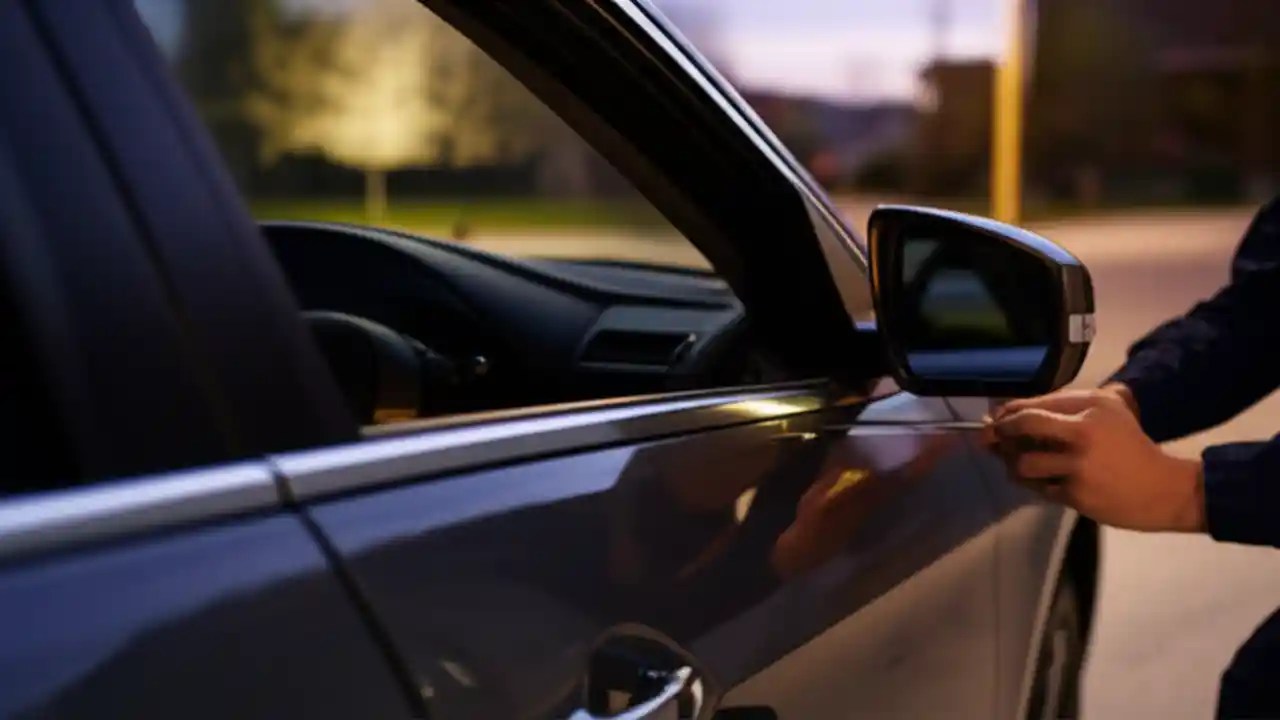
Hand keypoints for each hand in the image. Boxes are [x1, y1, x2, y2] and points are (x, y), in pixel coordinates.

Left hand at [987, 387, 1205, 533]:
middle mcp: (1082, 431)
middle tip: (990, 439)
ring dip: (1011, 463)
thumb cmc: (1132, 447)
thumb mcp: (1109, 412)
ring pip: (1024, 462)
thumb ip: (1067, 406)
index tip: (995, 419)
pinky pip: (1039, 488)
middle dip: (1000, 432)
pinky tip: (1036, 480)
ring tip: (1012, 463)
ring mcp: (1078, 465)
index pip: (1035, 404)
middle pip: (1024, 426)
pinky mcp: (1075, 493)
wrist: (1164, 489)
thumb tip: (1013, 408)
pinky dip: (1032, 484)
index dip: (1008, 413)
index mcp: (1092, 406)